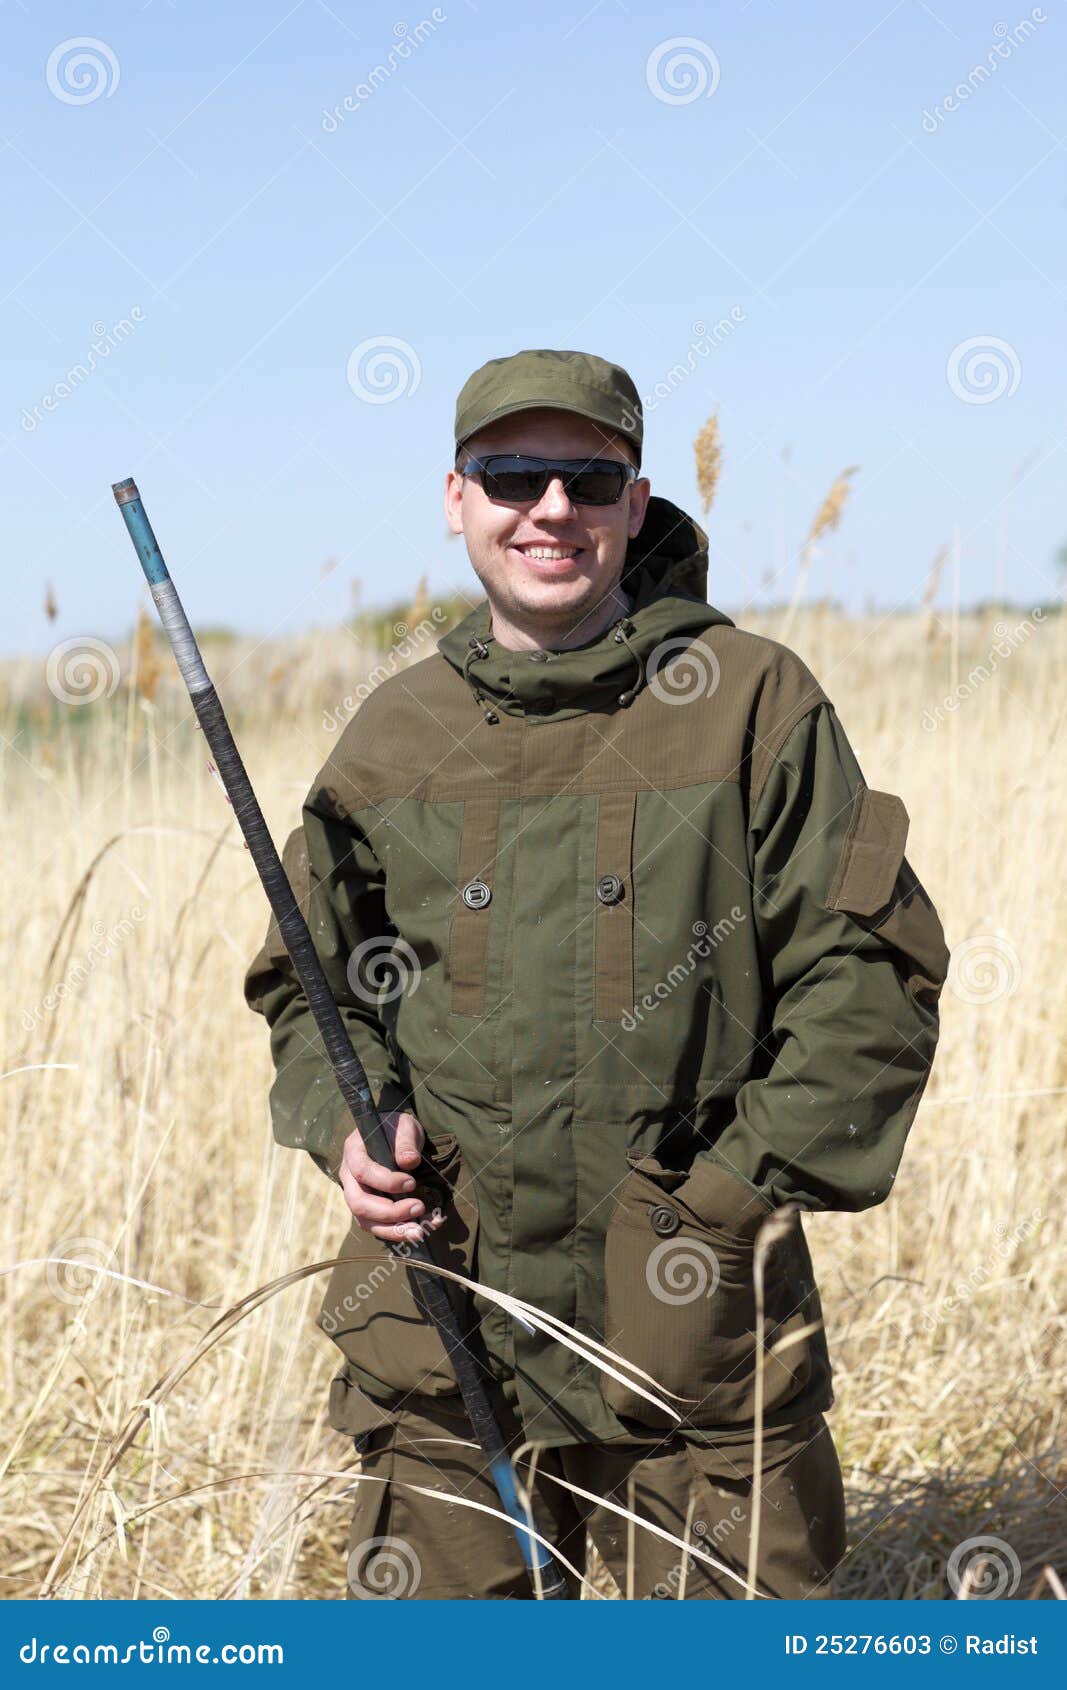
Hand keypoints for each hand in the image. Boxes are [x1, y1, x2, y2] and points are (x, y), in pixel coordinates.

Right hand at [338, 1108, 447, 1242]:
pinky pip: (378, 1226)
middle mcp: (349, 1177)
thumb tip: (410, 1161)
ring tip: (419, 1231)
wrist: (394, 1137)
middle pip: (359, 1203)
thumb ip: (405, 1142)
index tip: (411, 1182)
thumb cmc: (395, 1129)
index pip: (362, 1172)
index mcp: (353, 1152)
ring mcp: (357, 1195)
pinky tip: (420, 1229)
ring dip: (393, 1230)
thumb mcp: (403, 1127)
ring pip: (366, 1221)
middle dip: (389, 1212)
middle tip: (418, 1207)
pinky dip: (398, 1231)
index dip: (385, 1181)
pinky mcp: (368, 1209)